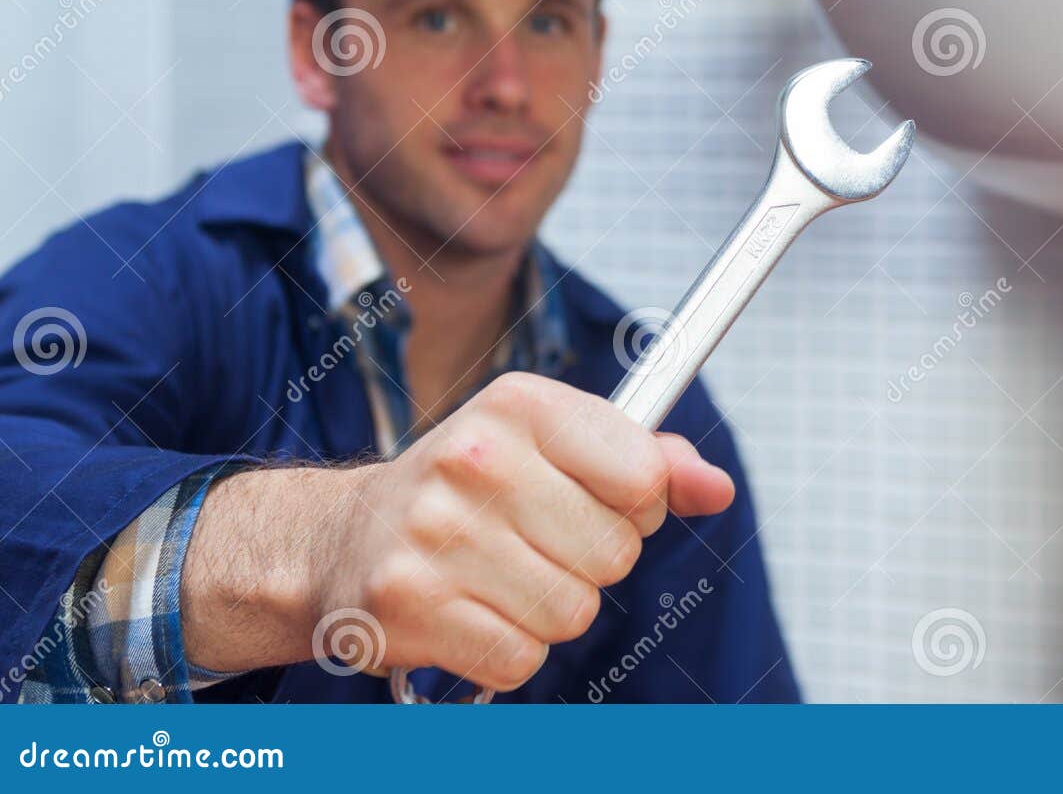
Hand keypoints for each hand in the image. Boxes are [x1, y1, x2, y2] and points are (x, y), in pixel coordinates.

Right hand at [182, 372, 733, 689]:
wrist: (343, 536)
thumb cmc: (472, 488)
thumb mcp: (555, 446)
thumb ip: (647, 459)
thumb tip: (718, 488)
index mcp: (522, 404)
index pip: (645, 475)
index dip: (639, 504)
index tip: (600, 500)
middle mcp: (475, 457)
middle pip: (615, 553)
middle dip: (591, 562)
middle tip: (535, 541)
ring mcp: (435, 532)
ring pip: (572, 612)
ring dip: (548, 609)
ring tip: (499, 575)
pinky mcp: (407, 603)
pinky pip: (520, 658)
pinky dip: (506, 650)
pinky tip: (470, 611)